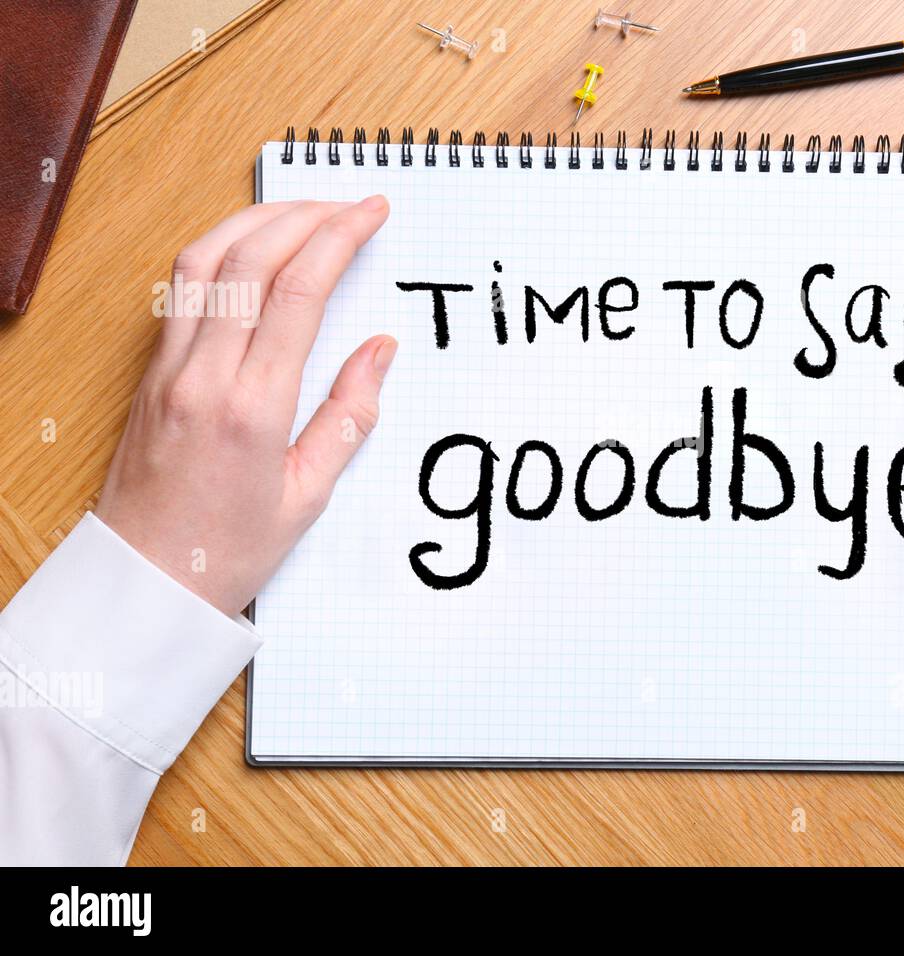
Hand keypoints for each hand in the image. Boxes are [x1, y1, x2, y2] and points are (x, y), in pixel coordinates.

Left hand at [96, 198, 394, 616]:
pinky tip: (251, 247)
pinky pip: (182, 287)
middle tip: (349, 203)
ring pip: (206, 259)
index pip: (298, 292)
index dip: (339, 238)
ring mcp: (168, 368)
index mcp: (252, 408)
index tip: (371, 212)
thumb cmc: (225, 550)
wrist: (143, 583)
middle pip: (251, 258)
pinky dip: (220, 248)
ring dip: (257, 220)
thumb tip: (379, 350)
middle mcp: (203, 375)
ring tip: (303, 210)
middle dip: (306, 215)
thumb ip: (349, 417)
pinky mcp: (150, 371)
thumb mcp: (307, 496)